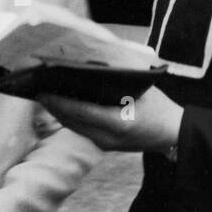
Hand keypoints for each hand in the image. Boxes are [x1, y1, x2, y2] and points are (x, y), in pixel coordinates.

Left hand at [36, 86, 182, 152]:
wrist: (174, 135)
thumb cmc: (160, 107)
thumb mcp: (141, 88)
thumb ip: (116, 79)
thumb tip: (89, 65)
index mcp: (118, 122)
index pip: (80, 111)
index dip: (58, 101)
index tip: (42, 90)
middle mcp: (108, 137)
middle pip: (71, 121)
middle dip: (53, 106)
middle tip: (37, 89)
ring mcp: (106, 144)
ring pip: (74, 128)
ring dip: (58, 113)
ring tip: (45, 96)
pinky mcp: (105, 146)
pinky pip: (82, 131)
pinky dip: (70, 119)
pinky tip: (62, 107)